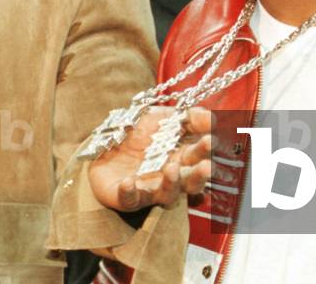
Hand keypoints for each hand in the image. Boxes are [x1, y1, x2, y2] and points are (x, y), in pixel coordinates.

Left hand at [89, 106, 213, 211]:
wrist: (102, 141)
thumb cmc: (138, 130)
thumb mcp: (162, 116)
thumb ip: (187, 117)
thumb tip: (213, 117)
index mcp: (180, 157)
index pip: (199, 157)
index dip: (206, 150)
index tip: (211, 139)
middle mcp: (169, 176)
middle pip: (190, 182)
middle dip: (199, 175)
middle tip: (206, 166)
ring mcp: (149, 189)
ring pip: (166, 195)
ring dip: (171, 184)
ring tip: (172, 169)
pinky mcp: (126, 197)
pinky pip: (130, 199)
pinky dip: (130, 193)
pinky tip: (129, 182)